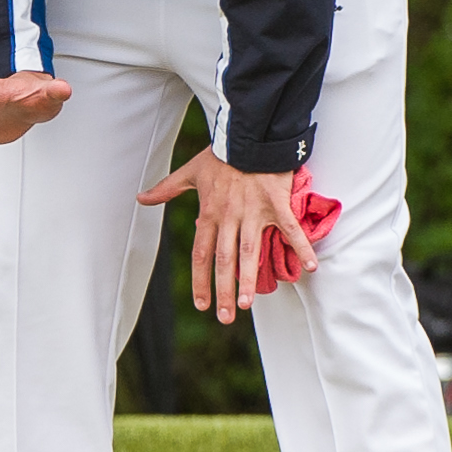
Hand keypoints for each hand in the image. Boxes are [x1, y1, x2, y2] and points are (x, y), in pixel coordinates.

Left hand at [140, 152, 317, 325]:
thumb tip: (140, 198)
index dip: (200, 281)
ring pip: (250, 251)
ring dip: (250, 279)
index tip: (201, 304)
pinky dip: (301, 248)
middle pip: (224, 260)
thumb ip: (166, 189)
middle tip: (226, 317)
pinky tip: (310, 269)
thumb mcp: (190, 171)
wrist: (248, 134)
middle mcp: (229, 217)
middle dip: (223, 290)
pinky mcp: (276, 204)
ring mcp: (254, 212)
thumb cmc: (220, 154)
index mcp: (209, 213)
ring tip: (249, 304)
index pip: (202, 254)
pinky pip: (290, 230)